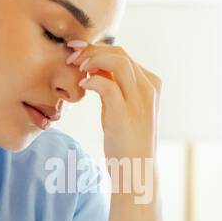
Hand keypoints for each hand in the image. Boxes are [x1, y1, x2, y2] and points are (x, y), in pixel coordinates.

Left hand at [66, 40, 161, 162]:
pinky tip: (82, 86)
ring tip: (76, 68)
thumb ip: (114, 87)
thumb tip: (95, 68)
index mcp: (150, 84)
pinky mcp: (125, 114)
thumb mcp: (122, 107)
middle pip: (119, 53)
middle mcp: (148, 89)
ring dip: (92, 60)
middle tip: (71, 57)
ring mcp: (139, 100)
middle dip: (92, 50)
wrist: (137, 171)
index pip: (123, 54)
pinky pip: (107, 85)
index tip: (77, 52)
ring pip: (117, 62)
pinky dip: (91, 80)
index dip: (97, 49)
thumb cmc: (127, 141)